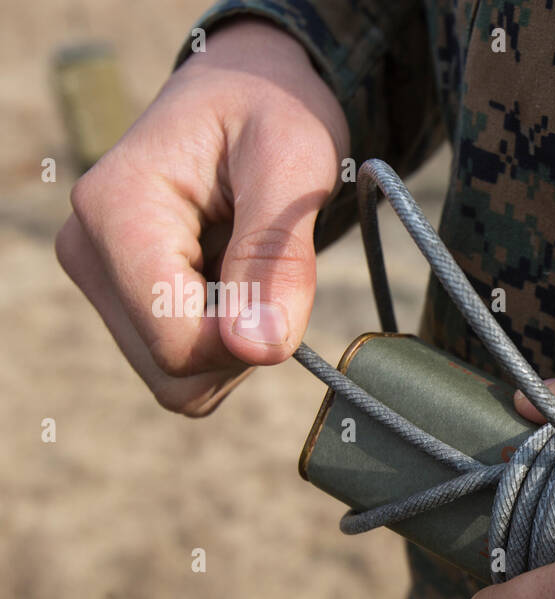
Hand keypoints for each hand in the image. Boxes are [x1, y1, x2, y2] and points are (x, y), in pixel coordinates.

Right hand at [55, 17, 347, 415]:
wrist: (246, 90)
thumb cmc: (272, 111)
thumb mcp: (294, 162)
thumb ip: (278, 256)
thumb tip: (258, 347)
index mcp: (117, 210)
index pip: (176, 342)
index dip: (246, 340)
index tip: (284, 288)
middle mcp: (87, 250)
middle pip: (174, 370)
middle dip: (241, 342)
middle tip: (272, 268)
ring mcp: (97, 278)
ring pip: (177, 379)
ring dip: (235, 342)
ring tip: (250, 263)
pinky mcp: (119, 297)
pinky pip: (180, 366)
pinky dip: (223, 340)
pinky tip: (234, 279)